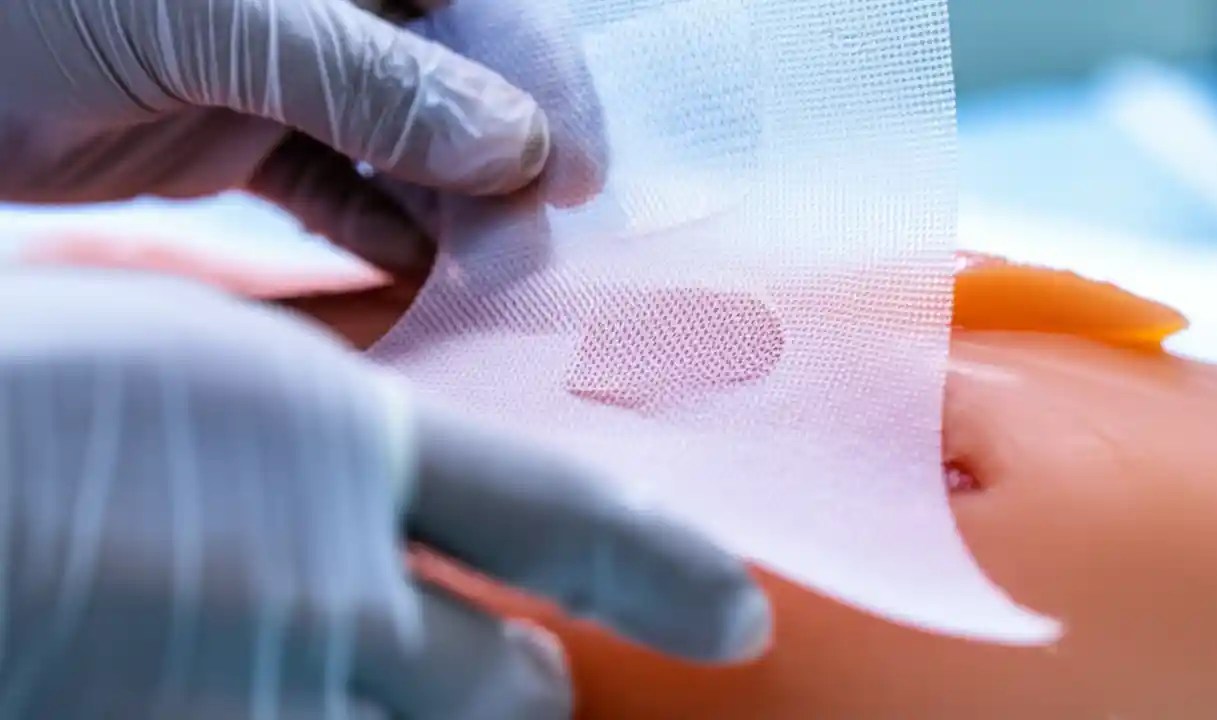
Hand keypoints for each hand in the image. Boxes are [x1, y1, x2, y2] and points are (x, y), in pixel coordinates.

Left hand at [0, 0, 553, 274]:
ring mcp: (280, 68)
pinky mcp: (235, 137)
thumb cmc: (41, 2)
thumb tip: (518, 148)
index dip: (539, 78)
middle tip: (530, 253)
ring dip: (447, 211)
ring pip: (400, 142)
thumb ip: (368, 77)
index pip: (477, 0)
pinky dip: (373, 236)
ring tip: (485, 282)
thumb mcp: (214, 16)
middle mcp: (325, 0)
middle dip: (500, 162)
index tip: (574, 176)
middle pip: (454, 78)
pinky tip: (415, 282)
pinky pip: (332, 190)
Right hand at [0, 269, 770, 717]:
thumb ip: (334, 432)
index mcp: (332, 447)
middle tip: (500, 666)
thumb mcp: (204, 363)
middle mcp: (317, 590)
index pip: (564, 519)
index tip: (732, 615)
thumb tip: (408, 474)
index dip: (667, 575)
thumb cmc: (20, 396)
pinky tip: (248, 695)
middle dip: (514, 685)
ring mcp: (250, 708)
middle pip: (509, 692)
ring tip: (353, 686)